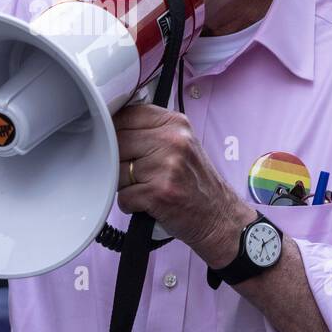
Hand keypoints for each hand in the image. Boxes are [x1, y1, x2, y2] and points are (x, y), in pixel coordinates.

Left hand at [114, 104, 252, 266]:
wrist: (219, 216)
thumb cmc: (195, 182)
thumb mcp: (181, 144)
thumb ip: (152, 131)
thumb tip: (112, 125)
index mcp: (175, 123)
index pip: (127, 115)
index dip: (117, 132)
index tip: (120, 143)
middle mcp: (172, 140)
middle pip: (118, 142)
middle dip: (120, 160)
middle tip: (137, 173)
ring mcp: (166, 166)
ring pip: (117, 170)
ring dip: (125, 184)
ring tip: (146, 188)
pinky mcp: (158, 192)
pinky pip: (123, 196)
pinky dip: (130, 204)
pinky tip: (147, 203)